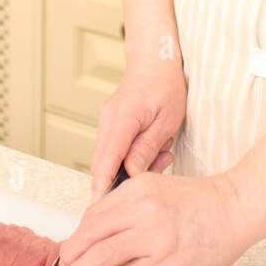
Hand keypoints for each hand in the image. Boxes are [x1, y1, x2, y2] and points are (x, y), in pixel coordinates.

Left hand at [57, 170, 247, 265]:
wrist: (236, 209)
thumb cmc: (201, 202)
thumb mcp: (159, 188)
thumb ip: (129, 204)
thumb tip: (99, 230)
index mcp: (137, 188)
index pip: (92, 215)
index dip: (76, 236)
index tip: (72, 249)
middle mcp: (141, 209)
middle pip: (88, 236)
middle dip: (69, 257)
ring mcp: (153, 238)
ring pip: (99, 258)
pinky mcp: (164, 264)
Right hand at [89, 57, 186, 199]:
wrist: (155, 61)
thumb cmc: (165, 86)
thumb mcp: (166, 120)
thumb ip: (147, 147)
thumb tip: (132, 172)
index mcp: (122, 118)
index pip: (107, 158)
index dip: (102, 183)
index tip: (99, 204)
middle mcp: (107, 120)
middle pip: (104, 162)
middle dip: (127, 175)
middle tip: (159, 164)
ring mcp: (106, 121)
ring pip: (111, 157)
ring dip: (134, 163)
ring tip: (162, 147)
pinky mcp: (109, 123)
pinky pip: (115, 148)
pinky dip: (132, 154)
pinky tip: (154, 144)